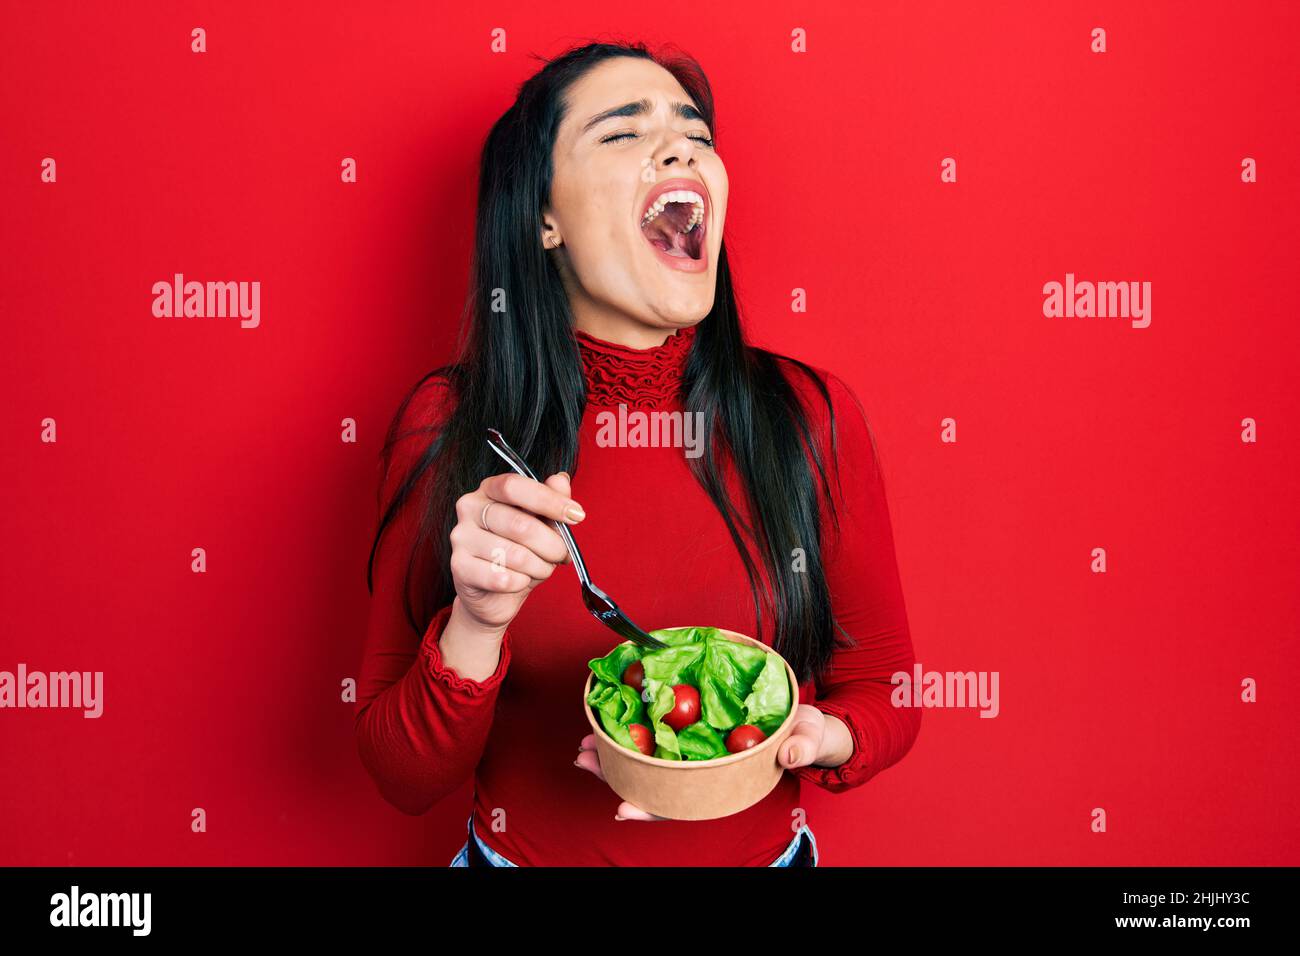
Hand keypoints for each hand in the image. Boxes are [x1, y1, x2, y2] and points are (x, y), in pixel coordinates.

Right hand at [449, 471, 583, 632]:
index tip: (576, 515)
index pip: (514, 486)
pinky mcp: (459, 567)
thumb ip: (551, 500)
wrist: (493, 593)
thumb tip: (561, 480)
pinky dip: (521, 583)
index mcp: (489, 489)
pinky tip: (520, 580)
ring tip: (541, 569)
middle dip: (552, 544)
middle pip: (520, 524)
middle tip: (561, 554)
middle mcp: (470, 508)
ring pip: (515, 555)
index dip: (548, 500)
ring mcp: (461, 537)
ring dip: (539, 567)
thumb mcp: (541, 524)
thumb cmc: (518, 553)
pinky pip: (502, 578)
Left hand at [573, 705, 834, 820]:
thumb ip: (803, 746)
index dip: (652, 807)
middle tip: (584, 759)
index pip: (683, 802)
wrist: (806, 717)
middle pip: (653, 779)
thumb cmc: (807, 735)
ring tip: (585, 743)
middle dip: (616, 773)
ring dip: (614, 750)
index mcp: (723, 782)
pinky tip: (609, 713)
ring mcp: (694, 749)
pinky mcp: (692, 723)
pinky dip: (632, 721)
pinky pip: (657, 726)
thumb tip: (790, 755)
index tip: (622, 807)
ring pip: (647, 757)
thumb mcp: (810, 737)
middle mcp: (702, 769)